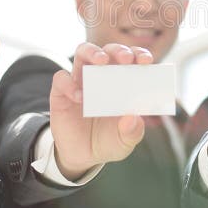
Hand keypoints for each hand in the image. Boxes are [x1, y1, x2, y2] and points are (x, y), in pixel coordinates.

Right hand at [50, 42, 147, 179]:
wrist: (83, 157)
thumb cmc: (109, 140)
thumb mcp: (125, 141)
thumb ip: (132, 131)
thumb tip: (133, 118)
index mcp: (123, 82)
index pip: (132, 59)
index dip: (139, 55)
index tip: (146, 61)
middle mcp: (102, 76)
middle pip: (109, 51)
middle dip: (119, 50)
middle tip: (126, 59)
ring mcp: (81, 81)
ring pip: (83, 52)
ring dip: (92, 52)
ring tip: (101, 61)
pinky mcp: (61, 92)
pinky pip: (61, 78)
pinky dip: (69, 84)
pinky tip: (80, 97)